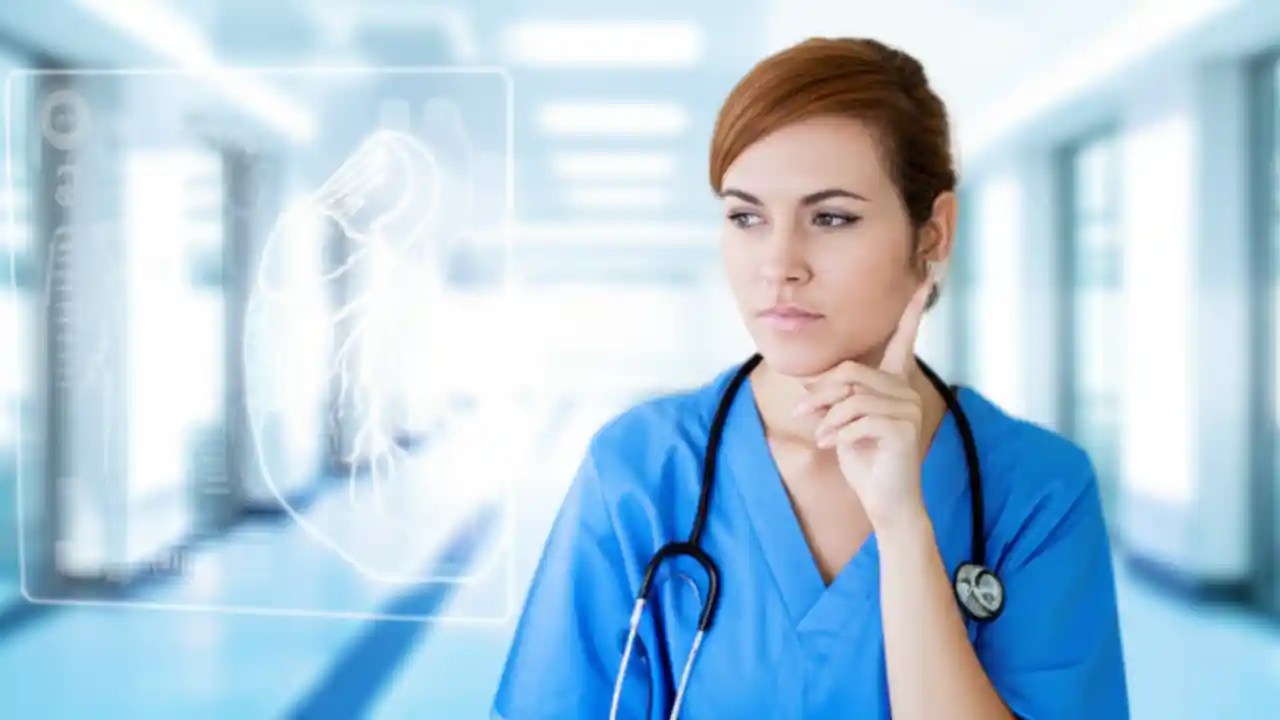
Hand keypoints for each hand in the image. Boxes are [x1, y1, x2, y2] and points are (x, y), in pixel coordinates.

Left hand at [794, 279, 933, 528]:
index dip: (913, 311)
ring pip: (851, 396)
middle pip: (852, 371)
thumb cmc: (865, 462)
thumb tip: (806, 377)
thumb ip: (833, 397)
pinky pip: (857, 418)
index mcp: (896, 384)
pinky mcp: (903, 429)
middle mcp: (906, 391)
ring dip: (825, 416)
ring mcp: (908, 409)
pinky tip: (829, 445)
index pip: (905, 340)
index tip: (927, 280)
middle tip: (800, 410)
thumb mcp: (842, 423)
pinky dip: (836, 431)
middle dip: (820, 391)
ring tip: (818, 434)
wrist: (885, 502)